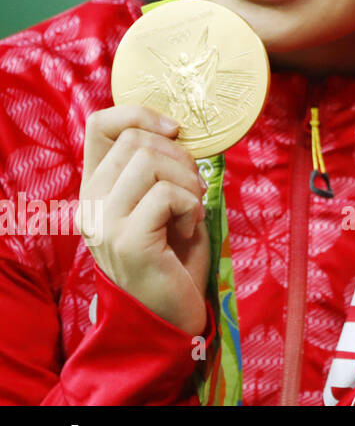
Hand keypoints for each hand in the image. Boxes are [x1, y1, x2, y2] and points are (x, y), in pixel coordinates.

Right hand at [80, 105, 209, 335]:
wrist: (171, 311)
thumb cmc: (175, 252)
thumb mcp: (164, 198)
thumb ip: (158, 165)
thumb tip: (174, 127)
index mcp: (97, 186)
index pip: (100, 124)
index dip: (141, 114)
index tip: (174, 131)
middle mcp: (90, 201)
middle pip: (136, 140)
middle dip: (181, 156)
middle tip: (192, 189)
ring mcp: (104, 222)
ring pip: (150, 162)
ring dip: (188, 182)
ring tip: (189, 211)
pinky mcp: (126, 240)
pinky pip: (166, 195)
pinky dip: (191, 207)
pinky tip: (187, 229)